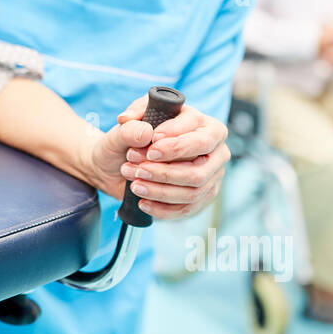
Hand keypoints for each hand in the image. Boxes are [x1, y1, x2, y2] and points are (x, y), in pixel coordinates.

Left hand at [82, 98, 228, 220]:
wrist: (118, 161)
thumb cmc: (129, 138)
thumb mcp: (124, 127)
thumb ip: (131, 126)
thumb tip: (145, 133)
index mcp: (202, 124)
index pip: (199, 139)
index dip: (176, 147)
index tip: (151, 150)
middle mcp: (214, 150)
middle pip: (199, 170)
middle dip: (166, 172)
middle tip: (139, 170)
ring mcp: (211, 176)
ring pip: (193, 192)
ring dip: (161, 191)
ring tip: (135, 185)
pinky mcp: (201, 197)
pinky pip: (187, 209)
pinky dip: (163, 209)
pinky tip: (142, 202)